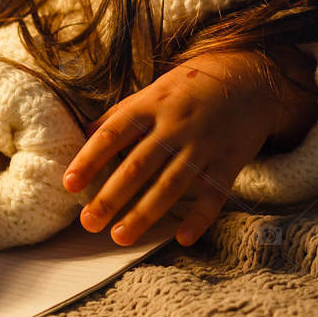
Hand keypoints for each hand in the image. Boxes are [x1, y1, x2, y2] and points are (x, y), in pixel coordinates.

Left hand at [61, 46, 316, 247]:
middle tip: (88, 223)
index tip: (68, 184)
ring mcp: (203, 145)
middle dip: (110, 197)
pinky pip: (212, 196)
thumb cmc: (191, 86)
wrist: (249, 77)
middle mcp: (174, 126)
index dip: (89, 159)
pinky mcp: (229, 161)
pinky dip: (198, 218)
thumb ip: (121, 112)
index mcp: (151, 106)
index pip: (113, 134)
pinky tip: (181, 239)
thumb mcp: (154, 90)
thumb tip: (84, 132)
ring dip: (143, 214)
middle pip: (137, 166)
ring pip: (169, 185)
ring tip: (119, 237)